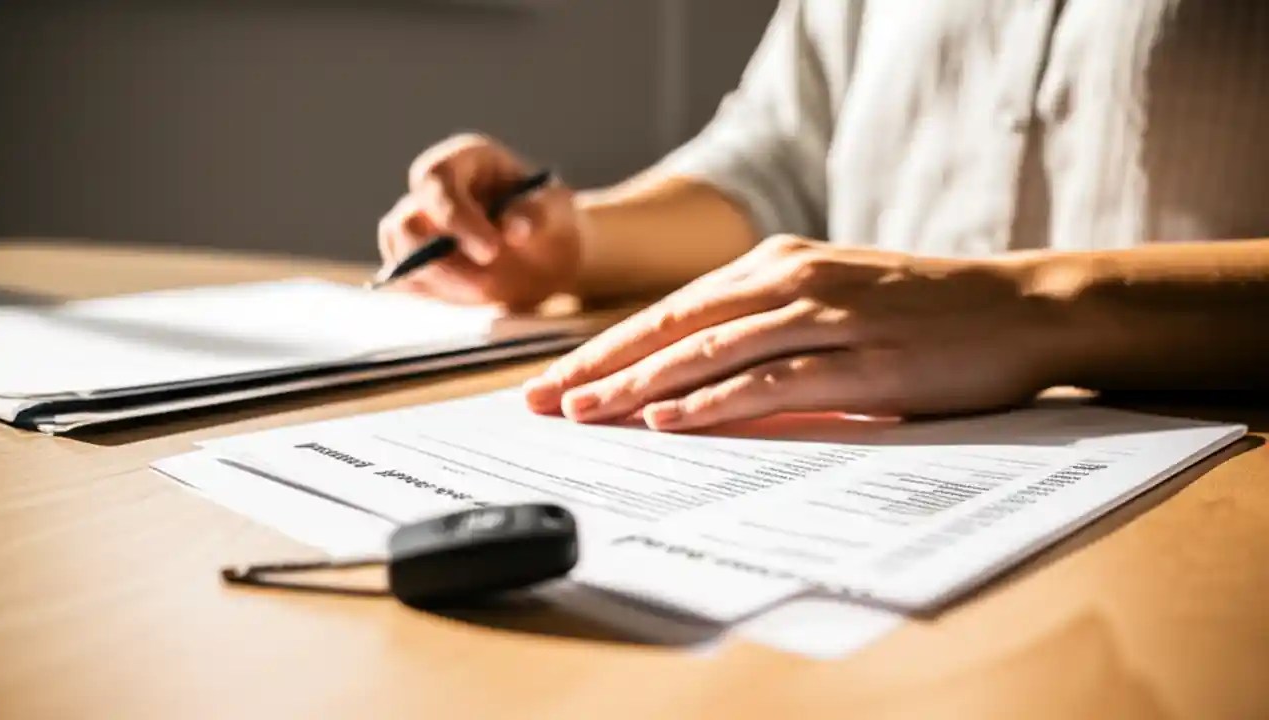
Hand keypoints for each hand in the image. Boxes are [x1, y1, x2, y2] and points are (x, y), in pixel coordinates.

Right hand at [377, 134, 582, 309]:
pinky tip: (471, 297)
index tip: (491, 251)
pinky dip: (434, 293)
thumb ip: (535, 214)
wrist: (549, 254)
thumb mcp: (555, 210)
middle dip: (442, 260)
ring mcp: (420, 225)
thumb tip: (513, 229)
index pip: (437, 179)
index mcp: (464, 159)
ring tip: (487, 292)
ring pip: (401, 255)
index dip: (455, 215)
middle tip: (486, 286)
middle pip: (407, 222)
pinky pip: (408, 280)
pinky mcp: (417, 260)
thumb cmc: (551, 219)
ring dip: (441, 280)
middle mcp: (432, 190)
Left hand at [523, 236, 1077, 429]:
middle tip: (545, 402)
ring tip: (587, 413)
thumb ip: (765, 327)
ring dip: (639, 385)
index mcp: (775, 264)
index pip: (670, 311)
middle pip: (672, 328)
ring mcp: (824, 317)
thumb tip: (692, 378)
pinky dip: (713, 401)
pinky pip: (770, 381)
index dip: (607, 347)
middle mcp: (788, 280)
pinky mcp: (859, 360)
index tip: (557, 379)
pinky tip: (670, 419)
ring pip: (708, 352)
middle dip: (601, 367)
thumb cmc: (921, 311)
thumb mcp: (830, 299)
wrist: (1017, 307)